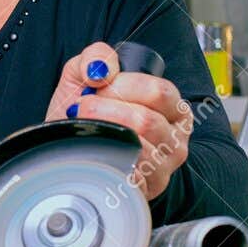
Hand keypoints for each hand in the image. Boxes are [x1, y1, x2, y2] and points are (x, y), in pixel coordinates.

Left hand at [45, 41, 193, 200]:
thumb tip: (101, 69)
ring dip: (103, 133)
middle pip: (147, 120)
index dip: (123, 85)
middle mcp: (176, 137)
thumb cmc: (87, 114)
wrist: (71, 151)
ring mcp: (165, 166)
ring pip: (138, 146)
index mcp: (173, 107)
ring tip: (84, 127)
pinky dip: (106, 158)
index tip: (96, 86)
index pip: (159, 91)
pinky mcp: (147, 189)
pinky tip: (94, 150)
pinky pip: (129, 174)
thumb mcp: (86, 76)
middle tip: (82, 108)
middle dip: (106, 110)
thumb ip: (96, 57)